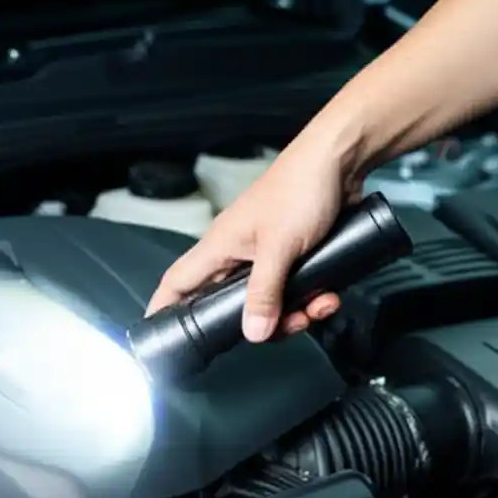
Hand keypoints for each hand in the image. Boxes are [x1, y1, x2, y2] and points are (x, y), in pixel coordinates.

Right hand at [147, 140, 361, 341]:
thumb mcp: (279, 247)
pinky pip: (292, 291)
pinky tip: (327, 296)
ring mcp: (264, 256)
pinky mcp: (291, 256)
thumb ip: (264, 293)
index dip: (163, 308)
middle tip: (285, 326)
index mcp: (219, 247)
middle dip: (260, 323)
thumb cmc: (298, 189)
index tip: (159, 336)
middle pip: (230, 306)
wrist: (338, 161)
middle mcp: (236, 255)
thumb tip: (253, 334)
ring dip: (293, 313)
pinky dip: (310, 299)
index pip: (178, 282)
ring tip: (317, 307)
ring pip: (267, 303)